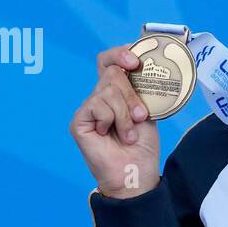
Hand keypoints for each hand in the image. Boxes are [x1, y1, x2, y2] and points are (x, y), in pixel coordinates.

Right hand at [69, 44, 160, 198]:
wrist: (136, 173)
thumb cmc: (142, 146)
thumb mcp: (148, 110)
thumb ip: (141, 89)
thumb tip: (142, 65)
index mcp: (117, 91)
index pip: (110, 60)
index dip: (120, 54)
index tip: (136, 62)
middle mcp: (100, 96)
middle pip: (112, 73)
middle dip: (132, 94)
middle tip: (141, 116)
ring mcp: (88, 108)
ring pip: (108, 90)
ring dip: (125, 114)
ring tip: (128, 133)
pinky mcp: (79, 120)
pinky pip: (97, 105)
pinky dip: (112, 120)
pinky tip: (111, 135)